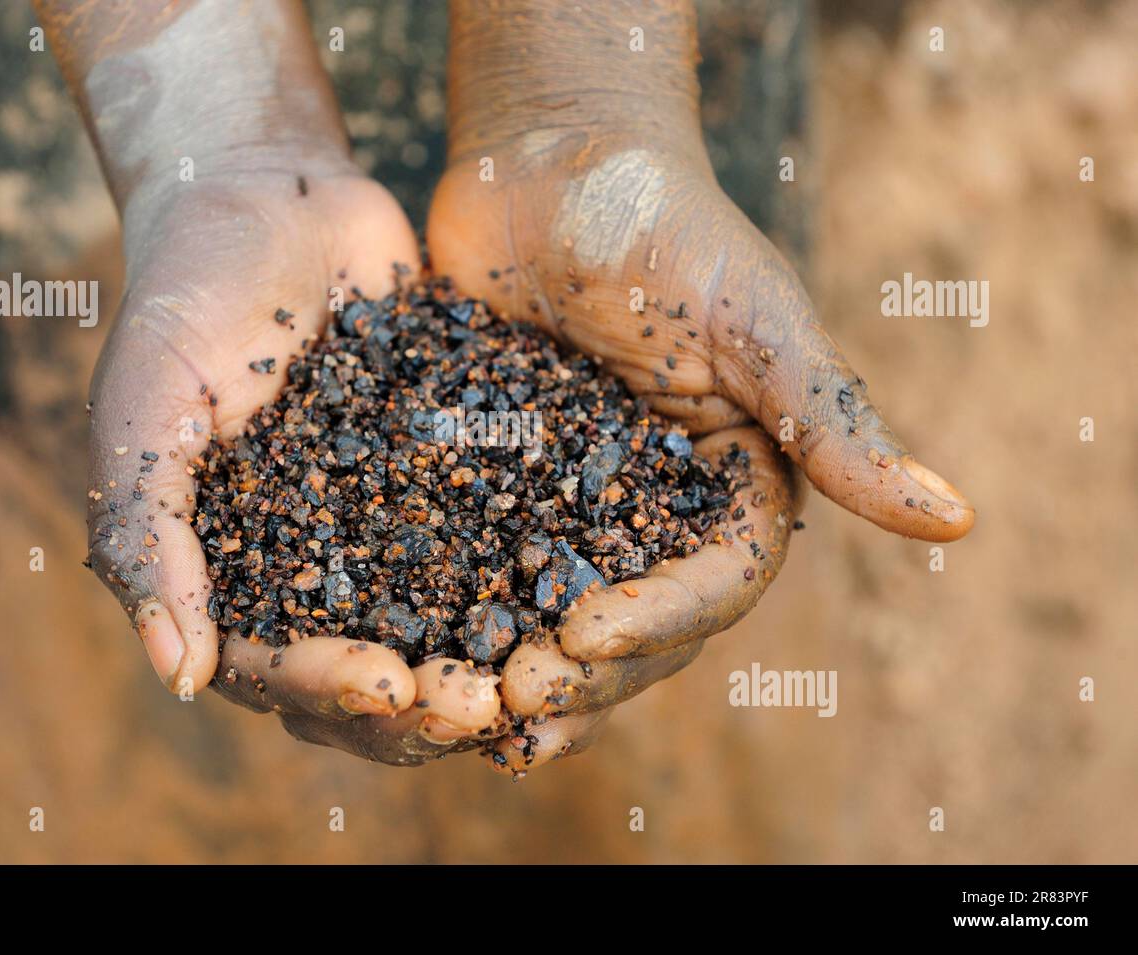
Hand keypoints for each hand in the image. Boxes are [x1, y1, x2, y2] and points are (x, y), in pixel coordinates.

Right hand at [47, 0, 505, 764]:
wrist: (274, 197)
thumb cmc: (184, 299)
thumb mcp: (145, 411)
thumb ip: (146, 534)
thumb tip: (178, 678)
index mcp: (237, 579)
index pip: (278, 671)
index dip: (328, 690)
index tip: (385, 686)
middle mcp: (323, 574)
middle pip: (375, 679)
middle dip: (426, 704)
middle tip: (484, 707)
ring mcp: (396, 532)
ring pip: (450, 632)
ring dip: (495, 665)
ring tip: (548, 673)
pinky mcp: (462, 481)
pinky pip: (508, 540)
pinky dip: (545, 576)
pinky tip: (595, 590)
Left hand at [427, 0, 973, 773]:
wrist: (548, 161)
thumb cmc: (664, 223)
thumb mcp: (750, 319)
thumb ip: (833, 421)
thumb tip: (957, 518)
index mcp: (732, 485)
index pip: (713, 582)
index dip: (656, 622)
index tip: (582, 637)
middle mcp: (656, 511)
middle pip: (636, 623)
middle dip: (582, 670)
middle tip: (514, 703)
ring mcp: (572, 503)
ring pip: (555, 611)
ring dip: (517, 669)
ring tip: (464, 717)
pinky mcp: (497, 484)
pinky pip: (477, 561)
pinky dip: (451, 610)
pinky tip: (406, 648)